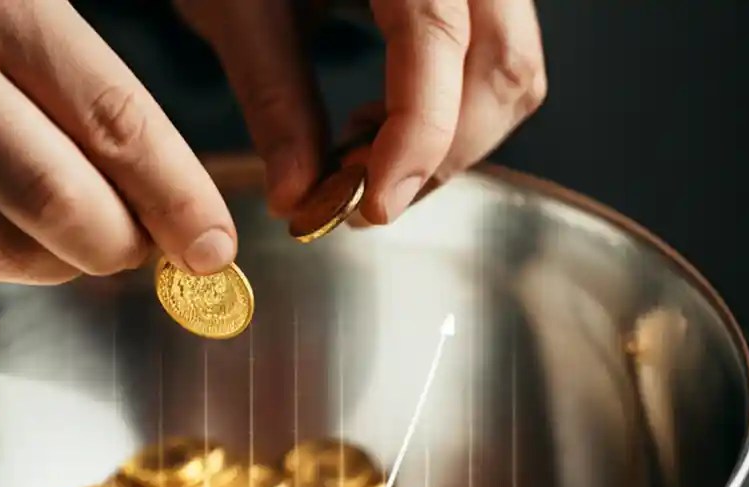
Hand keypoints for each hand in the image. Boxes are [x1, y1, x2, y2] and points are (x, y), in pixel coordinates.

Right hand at [0, 1, 237, 282]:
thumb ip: (84, 74)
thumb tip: (167, 181)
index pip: (113, 125)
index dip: (179, 199)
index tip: (214, 242)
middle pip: (61, 211)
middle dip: (125, 246)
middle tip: (147, 242)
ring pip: (3, 256)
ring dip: (60, 259)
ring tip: (71, 226)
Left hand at [176, 0, 546, 223]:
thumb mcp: (236, 7)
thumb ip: (273, 98)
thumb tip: (297, 196)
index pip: (438, 36)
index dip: (416, 134)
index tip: (374, 205)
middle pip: (502, 64)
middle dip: (441, 153)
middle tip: (362, 202)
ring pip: (512, 70)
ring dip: (450, 141)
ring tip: (362, 157)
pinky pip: (496, 59)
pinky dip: (452, 113)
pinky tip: (380, 124)